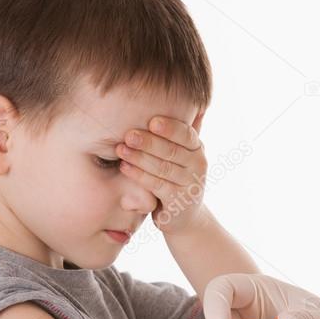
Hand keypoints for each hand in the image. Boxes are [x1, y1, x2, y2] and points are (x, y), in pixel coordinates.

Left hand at [115, 111, 206, 234]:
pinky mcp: (178, 201)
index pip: (186, 134)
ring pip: (163, 168)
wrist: (184, 216)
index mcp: (198, 149)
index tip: (152, 120)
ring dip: (139, 158)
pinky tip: (124, 167)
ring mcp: (189, 184)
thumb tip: (180, 102)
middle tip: (128, 134)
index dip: (170, 127)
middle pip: (172, 151)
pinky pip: (156, 185)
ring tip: (120, 149)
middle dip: (149, 142)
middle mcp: (198, 165)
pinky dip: (139, 175)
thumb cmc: (176, 178)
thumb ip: (178, 133)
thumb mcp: (180, 154)